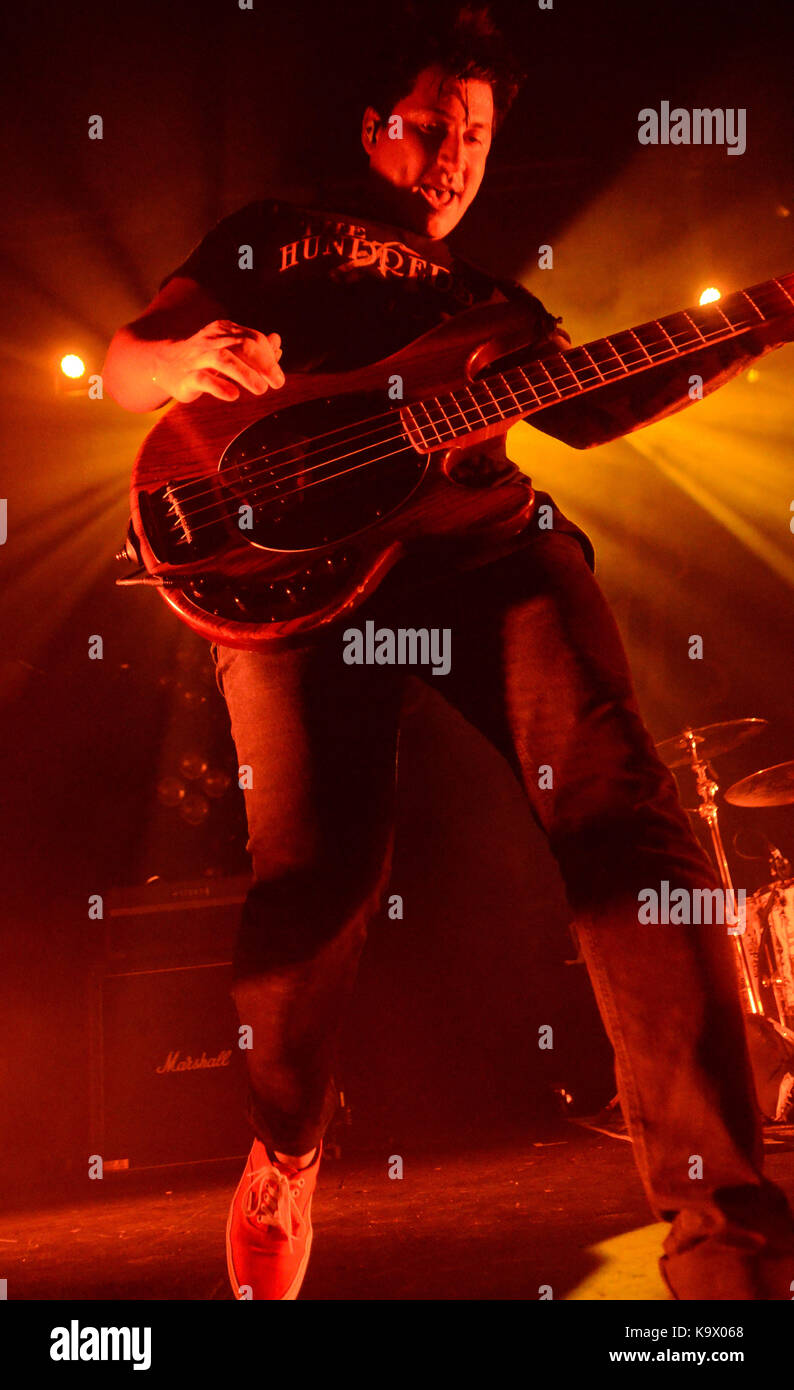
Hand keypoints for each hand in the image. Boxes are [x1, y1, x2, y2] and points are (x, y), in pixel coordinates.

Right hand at [152, 320, 284, 402]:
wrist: (164, 363)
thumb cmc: (203, 357)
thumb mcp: (229, 349)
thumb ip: (254, 348)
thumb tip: (277, 343)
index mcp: (224, 331)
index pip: (253, 339)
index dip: (269, 357)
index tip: (277, 377)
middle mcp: (212, 340)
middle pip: (242, 345)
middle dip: (263, 364)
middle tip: (277, 383)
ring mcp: (198, 357)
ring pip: (224, 360)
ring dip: (245, 374)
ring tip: (261, 389)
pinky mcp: (186, 377)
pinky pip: (203, 379)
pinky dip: (220, 387)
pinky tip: (233, 395)